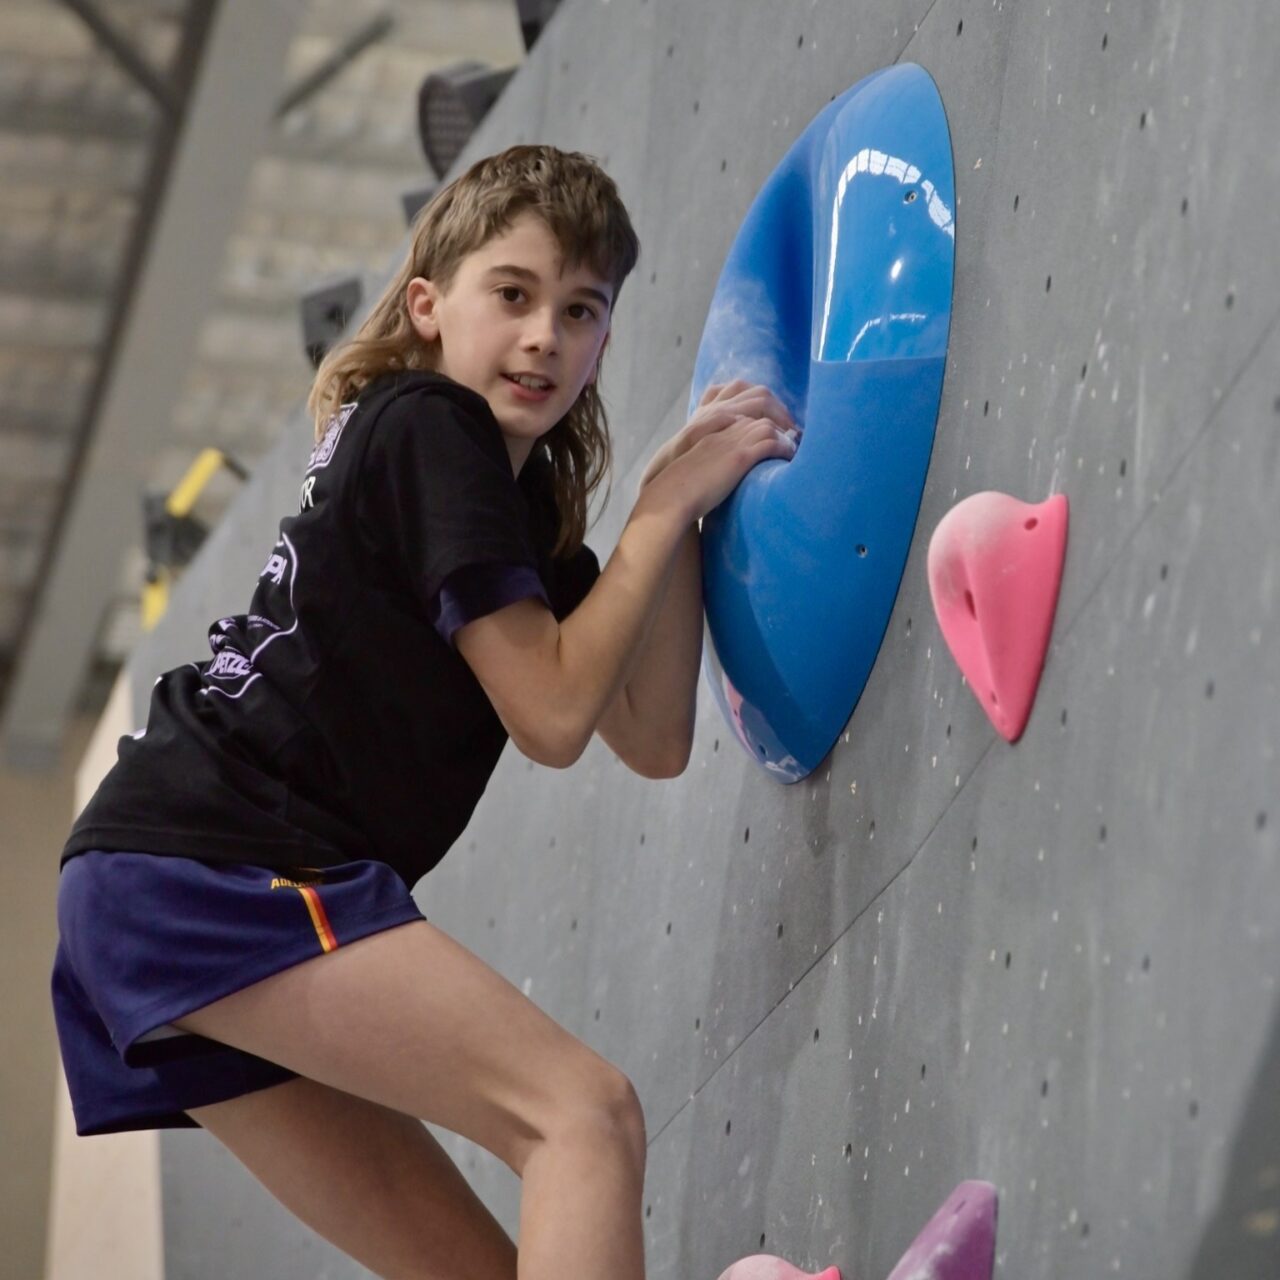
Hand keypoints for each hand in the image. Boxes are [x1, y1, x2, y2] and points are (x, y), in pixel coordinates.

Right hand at [638, 381, 797, 492]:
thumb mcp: (691, 461)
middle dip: (779, 412)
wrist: (668, 496)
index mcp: (707, 422)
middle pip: (759, 400)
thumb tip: (716, 465)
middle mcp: (720, 425)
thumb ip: (706, 455)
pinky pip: (771, 443)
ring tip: (795, 445)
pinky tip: (790, 457)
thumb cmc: (676, 487)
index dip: (762, 408)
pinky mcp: (739, 457)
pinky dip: (784, 448)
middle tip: (793, 429)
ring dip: (785, 432)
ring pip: (768, 422)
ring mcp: (730, 440)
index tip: (775, 423)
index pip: (741, 398)